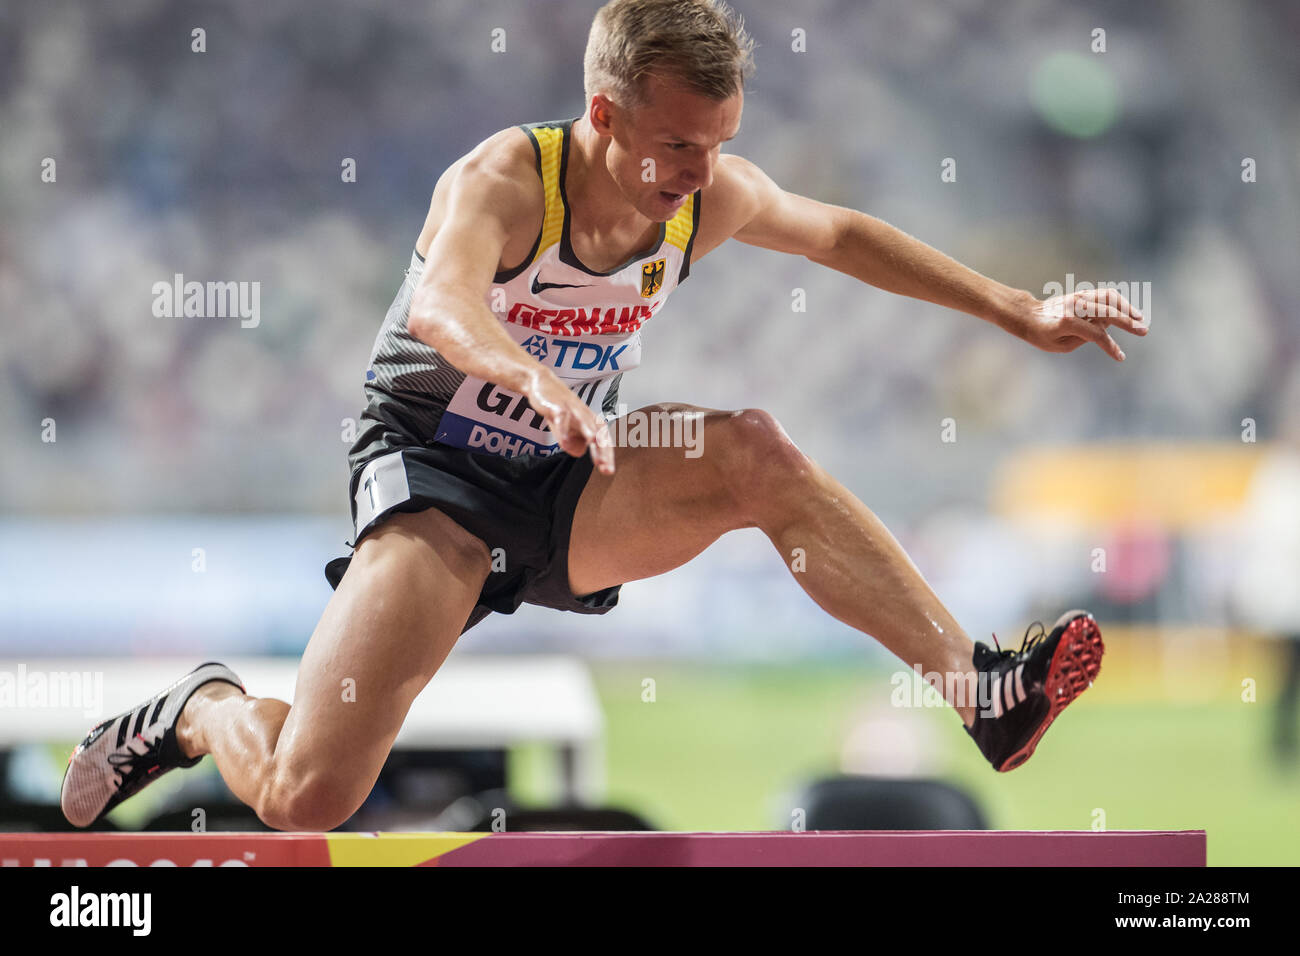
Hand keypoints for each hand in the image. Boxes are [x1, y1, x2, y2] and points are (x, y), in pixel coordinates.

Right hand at [525, 370, 614, 474]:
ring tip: (594, 445)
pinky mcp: (557, 405)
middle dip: (602, 449)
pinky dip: (563, 429)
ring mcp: (572, 409)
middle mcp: (585, 415)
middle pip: (597, 432)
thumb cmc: (558, 407)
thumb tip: (581, 452)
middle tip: (605, 467)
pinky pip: (562, 417)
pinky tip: (563, 442)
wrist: (541, 384)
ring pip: (583, 421)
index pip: (603, 439)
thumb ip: (573, 442)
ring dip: (589, 433)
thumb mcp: (566, 429)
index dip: (606, 455)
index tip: (607, 471)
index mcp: (590, 421)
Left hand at [1015, 287, 1147, 360]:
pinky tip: (1129, 312)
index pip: (1096, 334)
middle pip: (1107, 312)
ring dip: (1127, 308)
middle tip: (1144, 331)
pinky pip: (1105, 295)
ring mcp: (1079, 297)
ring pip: (1109, 298)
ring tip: (1139, 319)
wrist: (1029, 315)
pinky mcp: (1082, 293)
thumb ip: (1084, 338)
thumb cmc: (1043, 335)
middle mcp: (1074, 306)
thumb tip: (1105, 329)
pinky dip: (1119, 302)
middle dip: (1127, 323)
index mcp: (1067, 322)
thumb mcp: (1060, 345)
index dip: (1110, 346)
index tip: (1120, 357)